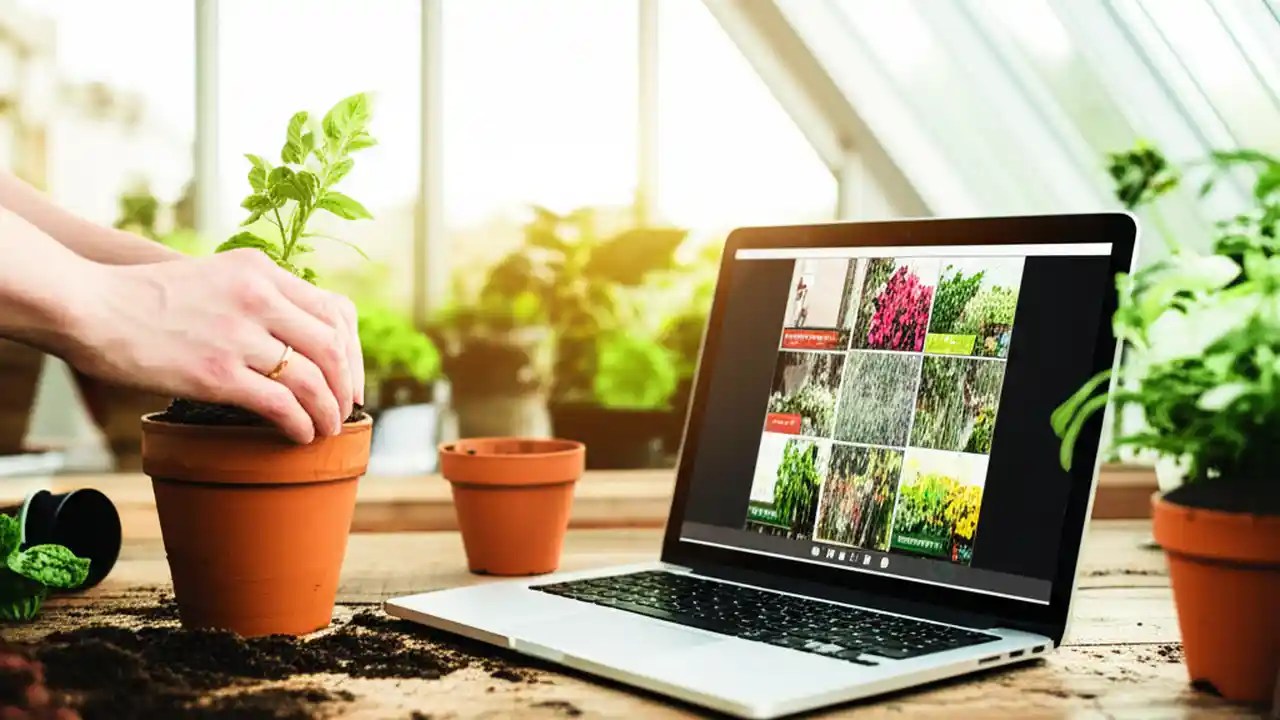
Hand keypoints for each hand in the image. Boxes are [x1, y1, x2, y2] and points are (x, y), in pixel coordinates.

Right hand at [66, 250, 363, 442]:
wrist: (88, 305)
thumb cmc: (146, 298)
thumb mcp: (214, 277)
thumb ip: (255, 297)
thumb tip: (293, 337)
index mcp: (260, 270)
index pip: (335, 311)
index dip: (354, 352)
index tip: (351, 378)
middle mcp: (258, 297)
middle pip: (332, 347)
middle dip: (346, 386)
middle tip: (347, 410)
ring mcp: (239, 334)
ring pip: (312, 378)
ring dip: (328, 411)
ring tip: (327, 429)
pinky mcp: (217, 372)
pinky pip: (281, 403)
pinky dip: (299, 424)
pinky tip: (299, 435)